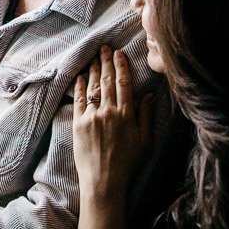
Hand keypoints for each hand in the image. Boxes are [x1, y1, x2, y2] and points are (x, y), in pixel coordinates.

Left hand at [72, 45, 153, 202]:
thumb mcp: (145, 141)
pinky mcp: (79, 124)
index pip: (124, 83)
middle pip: (107, 81)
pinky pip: (78, 100)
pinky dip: (79, 86)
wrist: (104, 181)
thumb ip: (146, 115)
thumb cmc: (128, 163)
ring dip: (93, 70)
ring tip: (94, 56)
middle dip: (106, 62)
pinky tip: (81, 76)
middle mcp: (108, 112)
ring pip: (93, 87)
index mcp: (126, 115)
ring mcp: (92, 117)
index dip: (122, 66)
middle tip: (104, 47)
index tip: (119, 53)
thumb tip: (149, 94)